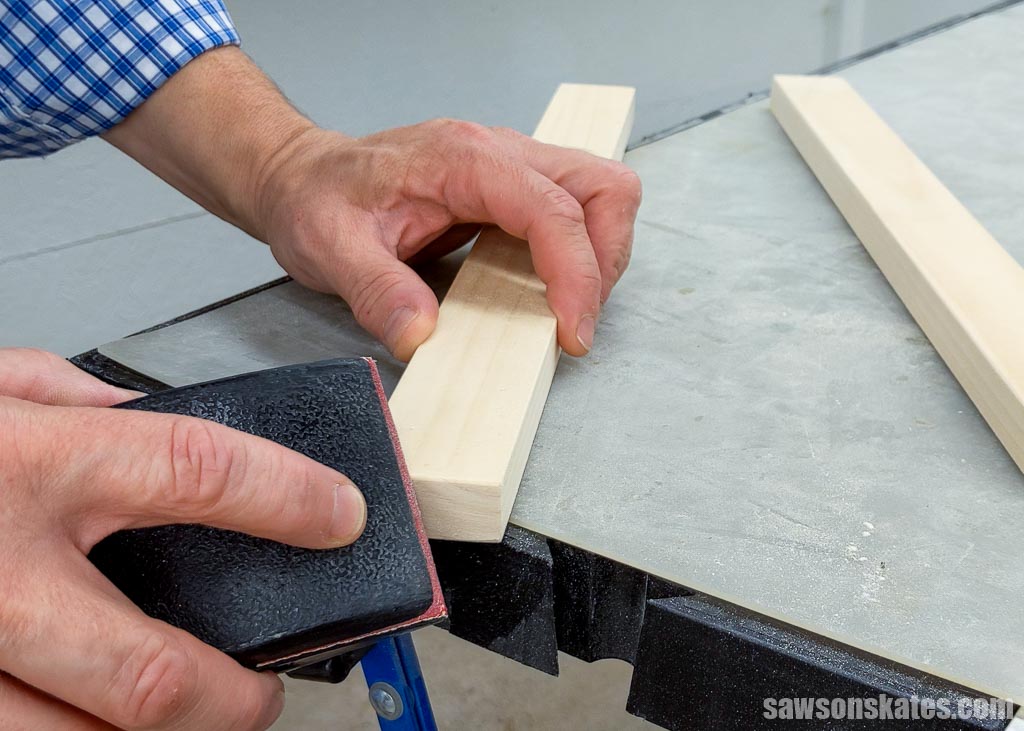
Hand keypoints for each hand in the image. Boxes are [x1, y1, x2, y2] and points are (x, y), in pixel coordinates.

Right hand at [0, 349, 365, 729]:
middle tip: (263, 693)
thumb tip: (151, 414)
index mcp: (31, 464)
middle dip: (232, 698)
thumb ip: (69, 394)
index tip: (340, 514)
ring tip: (183, 714)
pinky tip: (89, 721)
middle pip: (152, 671)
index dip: (291, 499)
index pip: (202, 474)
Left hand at [104, 47, 641, 360]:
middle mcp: (499, 151)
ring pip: (600, 195)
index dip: (576, 274)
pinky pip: (573, 212)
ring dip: (599, 257)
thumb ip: (376, 291)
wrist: (302, 176)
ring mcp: (510, 166)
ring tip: (564, 311)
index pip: (552, 208)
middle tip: (574, 320)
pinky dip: (578, 254)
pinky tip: (545, 291)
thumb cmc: (316, 200)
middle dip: (605, 259)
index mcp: (463, 159)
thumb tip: (423, 337)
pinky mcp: (511, 189)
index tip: (570, 332)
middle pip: (603, 187)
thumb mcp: (330, 249)